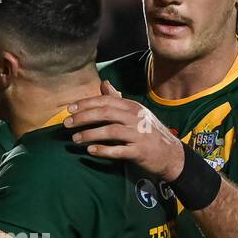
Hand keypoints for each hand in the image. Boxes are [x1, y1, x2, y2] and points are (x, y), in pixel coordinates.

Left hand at [64, 81, 185, 181]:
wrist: (171, 154)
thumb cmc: (148, 132)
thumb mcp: (135, 113)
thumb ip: (117, 99)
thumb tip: (104, 83)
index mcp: (132, 107)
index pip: (105, 101)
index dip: (85, 104)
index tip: (69, 109)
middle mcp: (136, 117)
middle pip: (106, 113)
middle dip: (84, 117)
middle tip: (67, 124)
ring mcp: (139, 134)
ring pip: (111, 131)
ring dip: (90, 134)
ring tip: (75, 139)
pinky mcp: (140, 151)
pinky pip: (119, 150)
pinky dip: (104, 150)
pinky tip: (91, 150)